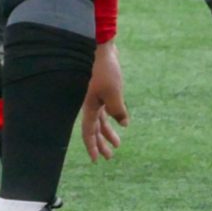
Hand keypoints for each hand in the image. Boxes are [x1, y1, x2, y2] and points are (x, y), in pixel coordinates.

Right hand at [80, 39, 128, 161]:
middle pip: (95, 129)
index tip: (97, 161)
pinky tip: (122, 123)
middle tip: (110, 157)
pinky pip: (107, 110)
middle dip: (101, 144)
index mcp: (89, 107)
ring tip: (117, 144)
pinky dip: (113, 118)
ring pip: (101, 121)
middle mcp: (91, 105)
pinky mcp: (104, 90)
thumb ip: (118, 110)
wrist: (102, 49)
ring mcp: (97, 98)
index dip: (92, 147)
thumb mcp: (114, 93)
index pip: (88, 132)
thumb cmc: (105, 71)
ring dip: (108, 133)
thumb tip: (123, 124)